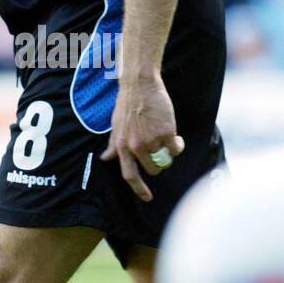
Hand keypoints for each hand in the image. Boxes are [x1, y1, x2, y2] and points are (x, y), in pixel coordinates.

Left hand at [100, 73, 183, 200]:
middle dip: (158, 164)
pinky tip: (176, 136)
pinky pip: (176, 149)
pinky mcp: (166, 132)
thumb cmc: (126, 104)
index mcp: (122, 146)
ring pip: (166, 160)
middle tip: (160, 152)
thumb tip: (105, 158)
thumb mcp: (115, 126)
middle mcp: (136, 146)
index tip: (147, 197)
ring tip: (167, 140)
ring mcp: (151, 140)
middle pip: (153, 169)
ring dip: (169, 154)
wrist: (139, 85)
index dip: (139, 189)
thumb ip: (113, 144)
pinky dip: (178, 145)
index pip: (129, 175)